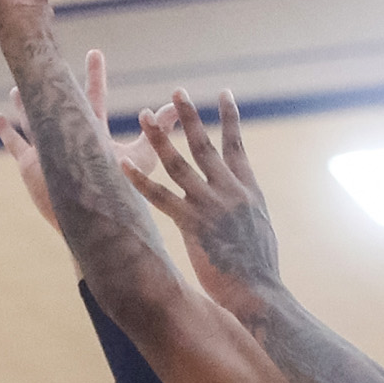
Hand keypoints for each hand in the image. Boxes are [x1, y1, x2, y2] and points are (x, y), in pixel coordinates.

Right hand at [0, 50, 169, 230]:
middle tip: (48, 59)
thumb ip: (159, 130)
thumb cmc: (122, 192)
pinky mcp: (32, 166)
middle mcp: (69, 137)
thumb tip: (180, 107)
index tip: (95, 52)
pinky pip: (15, 145)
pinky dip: (5, 131)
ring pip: (33, 120)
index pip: (94, 97)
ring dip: (24, 104)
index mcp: (93, 132)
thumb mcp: (142, 157)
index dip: (95, 75)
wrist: (96, 222)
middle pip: (59, 102)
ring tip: (16, 89)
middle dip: (55, 82)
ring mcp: (48, 150)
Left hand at [125, 89, 282, 313]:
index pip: (237, 147)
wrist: (259, 291)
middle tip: (177, 91)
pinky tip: (123, 165)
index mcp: (249, 192)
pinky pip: (161, 197)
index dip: (230, 119)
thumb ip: (246, 211)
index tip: (223, 94)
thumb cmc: (260, 270)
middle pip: (205, 146)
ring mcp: (210, 206)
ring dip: (159, 137)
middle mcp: (230, 192)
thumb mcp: (259, 231)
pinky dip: (141, 181)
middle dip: (190, 117)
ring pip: (180, 164)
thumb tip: (243, 206)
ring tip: (143, 114)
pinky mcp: (192, 224)